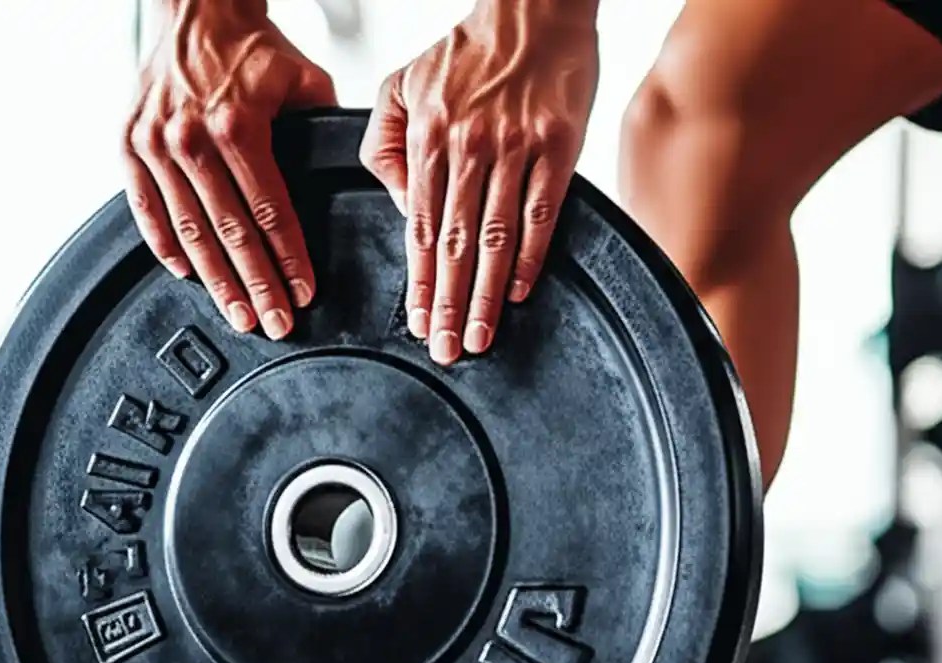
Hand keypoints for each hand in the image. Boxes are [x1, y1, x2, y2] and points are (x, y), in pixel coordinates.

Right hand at [123, 0, 336, 338]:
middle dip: (256, 287)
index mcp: (237, 126)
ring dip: (215, 281)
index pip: (270, 212)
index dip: (288, 259)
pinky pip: (146, 211)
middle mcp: (192, 140)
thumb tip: (349, 171)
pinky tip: (188, 276)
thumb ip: (324, 128)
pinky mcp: (128, 147)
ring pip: (189, 232)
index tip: (304, 293)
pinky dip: (167, 248)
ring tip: (238, 314)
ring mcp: (155, 146)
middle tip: (274, 323)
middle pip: (230, 234)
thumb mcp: (303, 79)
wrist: (194, 10)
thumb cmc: (249, 46)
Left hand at [360, 0, 598, 364]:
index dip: (418, 281)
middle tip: (446, 349)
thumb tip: (400, 206)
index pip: (418, 226)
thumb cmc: (464, 52)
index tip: (418, 322)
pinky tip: (518, 291)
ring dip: (485, 294)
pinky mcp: (558, 145)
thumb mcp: (400, 86)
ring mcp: (514, 147)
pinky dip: (529, 255)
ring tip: (479, 336)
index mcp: (426, 137)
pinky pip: (541, 211)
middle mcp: (467, 147)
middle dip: (447, 304)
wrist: (531, 9)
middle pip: (453, 243)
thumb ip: (384, 146)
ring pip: (494, 236)